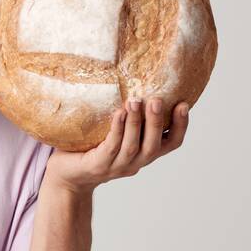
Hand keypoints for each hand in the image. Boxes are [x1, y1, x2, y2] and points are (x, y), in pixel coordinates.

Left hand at [42, 97, 189, 194]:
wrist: (66, 174)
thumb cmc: (91, 147)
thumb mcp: (115, 130)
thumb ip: (128, 114)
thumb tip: (134, 76)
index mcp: (144, 154)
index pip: (171, 143)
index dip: (180, 126)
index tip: (183, 104)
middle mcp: (135, 163)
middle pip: (154, 146)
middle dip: (157, 122)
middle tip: (157, 100)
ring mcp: (116, 167)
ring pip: (133, 146)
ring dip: (136, 123)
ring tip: (135, 101)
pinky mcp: (98, 166)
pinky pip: (111, 147)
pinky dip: (117, 129)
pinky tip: (118, 113)